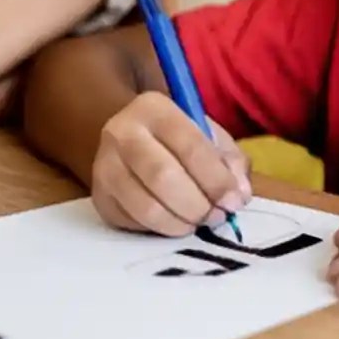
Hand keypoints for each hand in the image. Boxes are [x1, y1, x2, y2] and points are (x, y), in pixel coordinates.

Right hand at [92, 92, 250, 235]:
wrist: (129, 141)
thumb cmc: (177, 140)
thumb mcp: (208, 136)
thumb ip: (230, 161)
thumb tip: (238, 194)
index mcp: (155, 108)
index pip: (190, 146)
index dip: (216, 179)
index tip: (234, 202)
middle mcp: (122, 132)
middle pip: (163, 177)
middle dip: (197, 205)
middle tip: (215, 217)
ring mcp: (104, 166)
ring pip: (146, 207)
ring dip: (180, 224)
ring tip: (196, 222)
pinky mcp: (99, 197)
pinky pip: (133, 223)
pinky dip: (160, 230)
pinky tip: (172, 222)